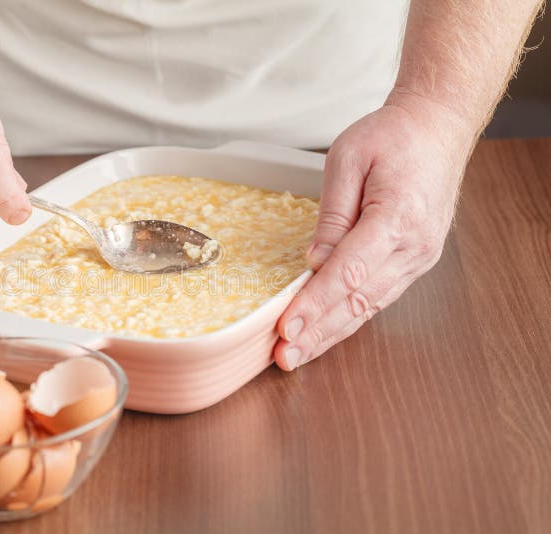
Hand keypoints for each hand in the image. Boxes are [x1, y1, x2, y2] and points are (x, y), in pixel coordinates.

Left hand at [274, 94, 475, 369]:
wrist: (438, 128)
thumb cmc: (392, 136)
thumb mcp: (348, 159)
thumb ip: (332, 214)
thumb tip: (315, 262)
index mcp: (398, 217)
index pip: (348, 273)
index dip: (314, 305)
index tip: (286, 327)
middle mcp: (414, 246)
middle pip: (359, 300)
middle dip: (318, 333)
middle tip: (284, 358)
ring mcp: (419, 257)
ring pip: (370, 306)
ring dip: (332, 333)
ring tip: (298, 354)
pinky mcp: (415, 260)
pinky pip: (379, 296)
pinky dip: (350, 317)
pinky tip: (326, 332)